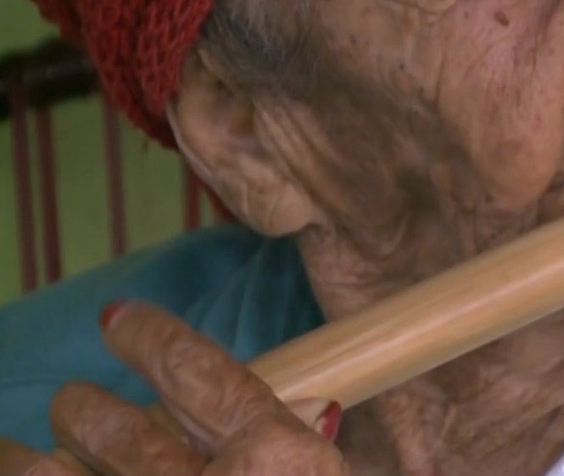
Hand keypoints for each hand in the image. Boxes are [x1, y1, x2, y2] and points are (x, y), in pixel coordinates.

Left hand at [0, 301, 347, 475]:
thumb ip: (311, 453)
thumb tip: (318, 411)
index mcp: (279, 461)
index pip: (200, 372)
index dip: (152, 338)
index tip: (119, 318)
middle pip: (118, 429)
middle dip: (85, 412)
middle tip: (73, 402)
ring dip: (26, 462)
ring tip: (12, 451)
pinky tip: (20, 471)